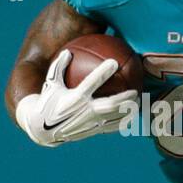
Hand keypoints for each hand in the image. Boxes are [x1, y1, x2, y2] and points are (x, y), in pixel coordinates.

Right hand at [15, 50, 134, 146]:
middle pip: (111, 104)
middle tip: (135, 90)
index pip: (91, 82)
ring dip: (129, 109)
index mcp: (74, 98)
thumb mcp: (50, 83)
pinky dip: (124, 120)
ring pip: (116, 117)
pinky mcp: (94, 130)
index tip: (114, 62)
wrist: (43, 129)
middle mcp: (85, 111)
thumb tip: (67, 51)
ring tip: (138, 102)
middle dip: (125, 97)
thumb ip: (58, 67)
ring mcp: (91, 122)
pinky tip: (132, 115)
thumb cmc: (48, 101)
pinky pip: (113, 126)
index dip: (103, 72)